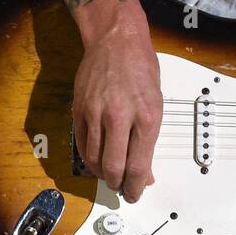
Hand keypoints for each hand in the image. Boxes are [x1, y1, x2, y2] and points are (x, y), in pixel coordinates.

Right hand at [72, 20, 162, 202]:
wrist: (116, 40)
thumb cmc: (141, 67)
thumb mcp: (156, 102)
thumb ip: (149, 138)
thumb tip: (147, 171)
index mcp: (147, 116)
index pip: (139, 166)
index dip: (137, 187)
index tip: (136, 194)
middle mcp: (120, 117)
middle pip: (113, 168)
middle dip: (119, 185)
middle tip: (124, 188)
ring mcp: (96, 114)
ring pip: (94, 161)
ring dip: (102, 175)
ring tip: (111, 177)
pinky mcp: (79, 111)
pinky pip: (81, 146)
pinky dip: (89, 159)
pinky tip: (97, 162)